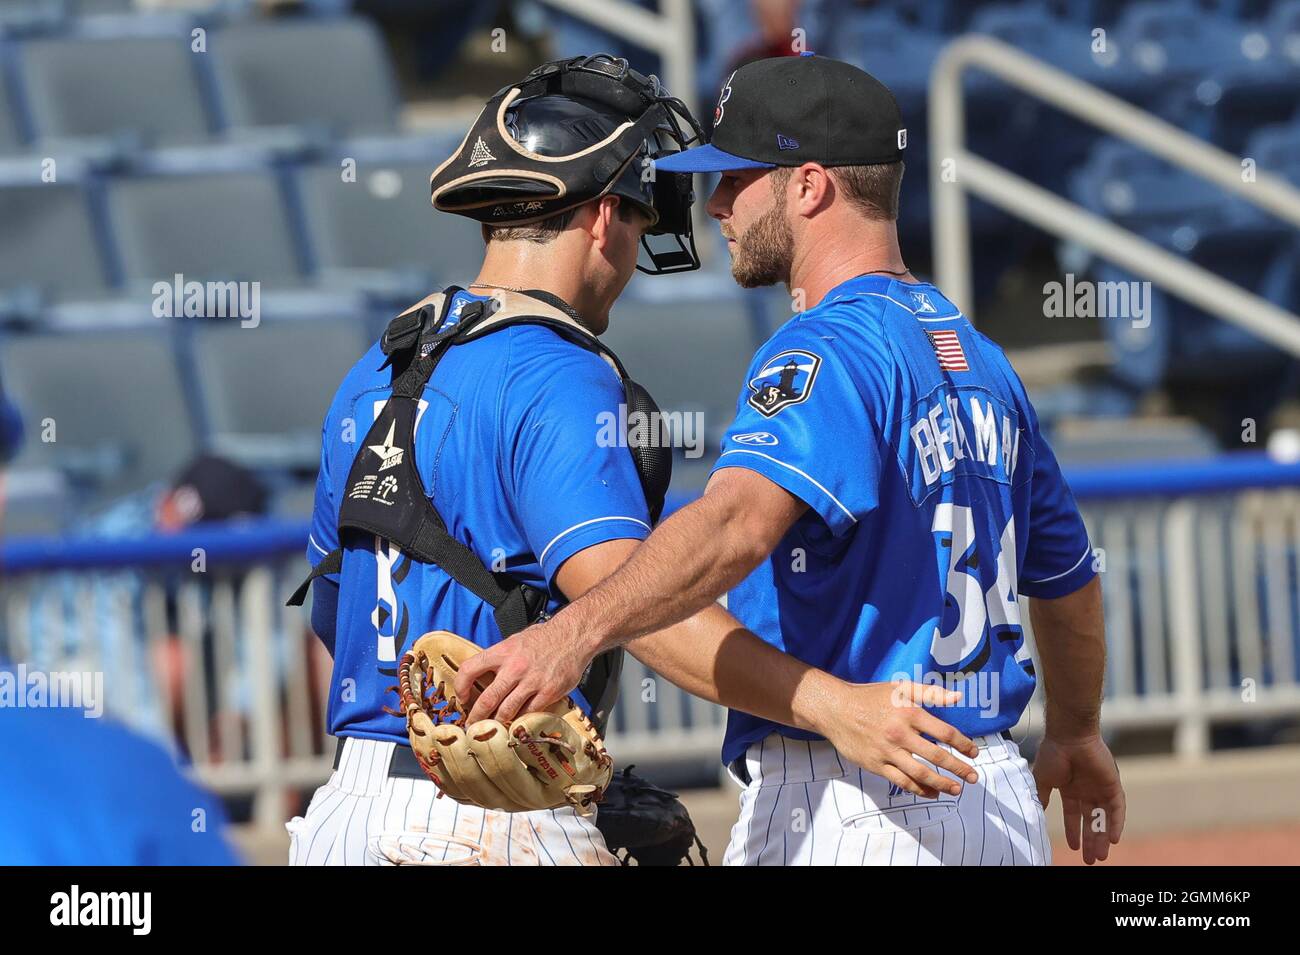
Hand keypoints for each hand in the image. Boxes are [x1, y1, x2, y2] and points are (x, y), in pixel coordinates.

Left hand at [453, 615, 594, 723]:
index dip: (461, 687)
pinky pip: (529, 712)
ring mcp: (532, 681)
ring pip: (507, 711)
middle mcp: (515, 667)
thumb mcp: (516, 641)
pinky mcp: (548, 692)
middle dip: (476, 716)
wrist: (574, 636)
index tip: (462, 698)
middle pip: (487, 699)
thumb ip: (500, 658)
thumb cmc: (545, 637)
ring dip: (498, 722)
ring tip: (494, 727)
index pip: (470, 669)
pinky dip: (521, 719)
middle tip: (472, 725)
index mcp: (503, 651)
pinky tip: (517, 721)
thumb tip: (484, 675)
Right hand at [819, 680, 980, 798]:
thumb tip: (958, 697)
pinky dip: (919, 790)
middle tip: (973, 777)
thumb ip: (931, 693)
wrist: (835, 709)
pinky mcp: (876, 765)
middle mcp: (900, 734)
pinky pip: (902, 781)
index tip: (974, 753)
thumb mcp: (900, 688)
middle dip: (959, 769)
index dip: (964, 745)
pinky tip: (931, 793)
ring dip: (943, 784)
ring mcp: (888, 752)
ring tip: (956, 789)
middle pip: (938, 756)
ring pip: (921, 774)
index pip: (946, 733)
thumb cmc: (869, 697)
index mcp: (910, 713)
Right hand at [1032, 733, 1125, 863]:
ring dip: (1102, 837)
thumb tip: (1038, 811)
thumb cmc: (1053, 754)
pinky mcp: (1112, 785)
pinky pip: (1117, 808)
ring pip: (1104, 818)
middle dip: (1090, 841)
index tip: (1072, 847)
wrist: (1069, 735)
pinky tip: (1112, 839)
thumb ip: (1043, 796)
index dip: (1073, 831)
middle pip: (1090, 821)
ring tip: (1100, 856)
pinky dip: (1116, 823)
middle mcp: (1086, 790)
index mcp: (1070, 788)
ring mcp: (1100, 788)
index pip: (1074, 815)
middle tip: (1090, 860)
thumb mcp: (1042, 779)